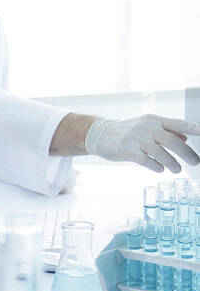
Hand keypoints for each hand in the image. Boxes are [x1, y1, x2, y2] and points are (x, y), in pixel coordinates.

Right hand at [84, 115, 199, 172]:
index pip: (178, 123)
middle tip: (195, 162)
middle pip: (171, 140)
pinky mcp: (125, 150)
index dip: (193, 128)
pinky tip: (160, 169)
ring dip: (172, 162)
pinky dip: (155, 166)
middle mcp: (146, 127)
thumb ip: (167, 131)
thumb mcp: (148, 127)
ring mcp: (135, 139)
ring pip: (159, 151)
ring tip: (177, 170)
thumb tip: (186, 138)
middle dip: (186, 153)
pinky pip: (145, 160)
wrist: (100, 134)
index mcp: (154, 120)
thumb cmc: (128, 131)